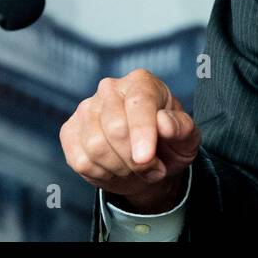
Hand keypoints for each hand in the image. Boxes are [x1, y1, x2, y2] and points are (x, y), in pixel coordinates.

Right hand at [60, 68, 199, 212]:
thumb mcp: (188, 139)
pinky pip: (80, 160)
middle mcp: (110, 89)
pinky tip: (116, 171)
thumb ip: (182, 128)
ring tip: (137, 170)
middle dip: (136, 160)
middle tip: (153, 170)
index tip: (146, 158)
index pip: (139, 104)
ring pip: (96, 147)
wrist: (148, 160)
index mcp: (142, 82)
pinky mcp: (69, 131)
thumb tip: (163, 122)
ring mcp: (86, 108)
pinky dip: (101, 175)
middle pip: (115, 129)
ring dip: (120, 169)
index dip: (142, 133)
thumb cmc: (170, 143)